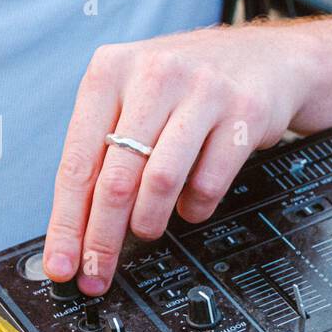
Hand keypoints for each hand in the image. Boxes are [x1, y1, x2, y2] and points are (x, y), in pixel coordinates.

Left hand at [42, 25, 313, 294]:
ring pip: (160, 181)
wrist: (267, 58)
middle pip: (115, 178)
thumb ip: (106, 144)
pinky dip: (195, 207)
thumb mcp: (136, 95)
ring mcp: (202, 92)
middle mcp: (154, 74)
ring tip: (147, 230)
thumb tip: (79, 223)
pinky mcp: (243, 114)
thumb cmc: (190, 86)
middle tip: (99, 272)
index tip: (64, 263)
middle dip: (102, 238)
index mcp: (111, 69)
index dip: (67, 222)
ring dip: (149, 221)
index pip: (77, 161)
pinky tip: (191, 204)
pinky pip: (209, 182)